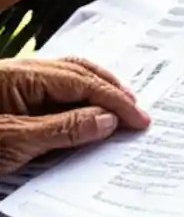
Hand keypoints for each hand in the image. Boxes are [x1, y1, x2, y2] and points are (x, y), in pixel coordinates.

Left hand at [0, 57, 149, 174]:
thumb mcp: (15, 142)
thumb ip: (62, 129)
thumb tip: (108, 119)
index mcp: (20, 76)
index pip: (81, 82)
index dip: (114, 100)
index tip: (138, 119)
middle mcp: (21, 74)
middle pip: (79, 74)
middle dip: (112, 93)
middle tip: (137, 114)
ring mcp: (16, 87)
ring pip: (68, 82)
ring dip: (98, 95)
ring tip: (121, 112)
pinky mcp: (12, 106)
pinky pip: (55, 96)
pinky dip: (79, 104)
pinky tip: (90, 116)